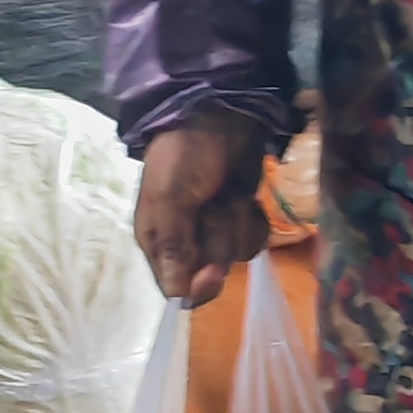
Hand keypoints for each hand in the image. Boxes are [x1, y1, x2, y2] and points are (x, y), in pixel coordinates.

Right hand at [133, 107, 274, 305]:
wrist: (217, 114)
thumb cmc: (185, 155)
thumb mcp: (171, 200)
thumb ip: (174, 248)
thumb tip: (176, 298)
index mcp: (157, 242)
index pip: (176, 288)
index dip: (198, 284)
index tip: (212, 269)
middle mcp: (184, 242)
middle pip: (211, 274)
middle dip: (221, 241)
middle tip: (216, 207)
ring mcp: (214, 230)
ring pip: (236, 255)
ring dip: (238, 225)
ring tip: (229, 194)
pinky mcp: (239, 217)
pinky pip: (254, 240)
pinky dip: (255, 221)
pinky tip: (247, 199)